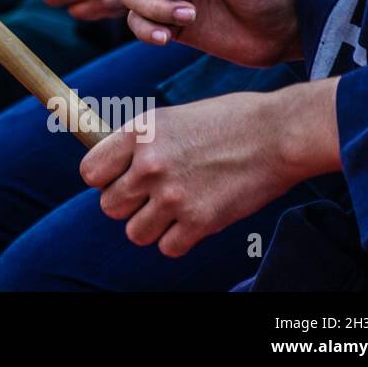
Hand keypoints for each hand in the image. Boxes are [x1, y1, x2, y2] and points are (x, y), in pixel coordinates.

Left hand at [79, 80, 341, 256]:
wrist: (278, 134)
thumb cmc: (226, 121)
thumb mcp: (170, 119)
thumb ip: (137, 144)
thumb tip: (109, 169)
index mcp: (139, 133)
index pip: (90, 172)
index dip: (104, 178)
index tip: (120, 178)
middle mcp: (150, 164)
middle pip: (109, 206)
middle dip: (129, 203)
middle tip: (153, 193)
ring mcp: (174, 195)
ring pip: (135, 232)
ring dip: (152, 225)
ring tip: (173, 208)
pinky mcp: (201, 221)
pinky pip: (168, 247)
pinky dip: (180, 239)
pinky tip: (194, 218)